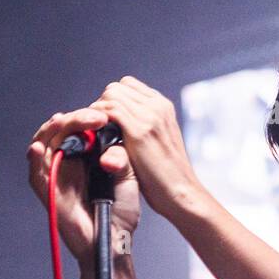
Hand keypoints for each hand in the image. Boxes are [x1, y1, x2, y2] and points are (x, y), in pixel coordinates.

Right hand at [27, 106, 141, 278]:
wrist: (115, 242)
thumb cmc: (120, 214)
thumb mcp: (127, 178)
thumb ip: (120, 156)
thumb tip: (106, 141)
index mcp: (86, 158)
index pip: (79, 129)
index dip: (87, 118)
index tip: (104, 115)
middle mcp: (68, 164)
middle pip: (60, 132)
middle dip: (74, 119)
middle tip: (93, 116)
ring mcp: (56, 177)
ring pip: (44, 145)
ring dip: (51, 131)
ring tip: (64, 120)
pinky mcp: (47, 193)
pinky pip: (35, 174)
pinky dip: (34, 159)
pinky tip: (38, 147)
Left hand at [88, 76, 206, 224]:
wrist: (182, 192)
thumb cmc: (167, 175)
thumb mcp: (160, 142)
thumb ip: (144, 126)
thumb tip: (119, 123)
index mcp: (163, 107)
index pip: (128, 85)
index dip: (113, 100)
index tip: (107, 120)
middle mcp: (157, 106)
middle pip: (117, 87)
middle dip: (103, 104)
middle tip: (99, 127)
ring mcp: (149, 116)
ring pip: (111, 95)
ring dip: (98, 111)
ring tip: (96, 132)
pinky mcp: (139, 131)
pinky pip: (110, 110)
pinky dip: (98, 118)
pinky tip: (97, 135)